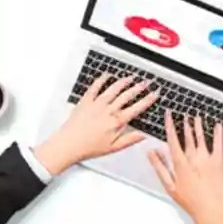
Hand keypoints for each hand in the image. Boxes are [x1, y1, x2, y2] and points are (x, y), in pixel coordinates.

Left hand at [34, 75, 158, 175]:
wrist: (67, 145)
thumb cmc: (88, 147)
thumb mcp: (113, 148)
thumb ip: (130, 139)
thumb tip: (144, 135)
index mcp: (117, 121)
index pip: (137, 107)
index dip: (148, 100)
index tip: (155, 94)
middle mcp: (108, 110)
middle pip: (127, 95)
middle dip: (139, 87)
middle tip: (146, 82)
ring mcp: (97, 104)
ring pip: (113, 89)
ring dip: (123, 82)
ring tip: (131, 77)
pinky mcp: (85, 102)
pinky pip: (94, 88)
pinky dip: (101, 80)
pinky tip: (106, 75)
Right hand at [149, 113, 222, 223]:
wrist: (209, 208)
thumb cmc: (189, 200)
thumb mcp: (169, 185)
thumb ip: (160, 167)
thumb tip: (152, 153)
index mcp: (180, 163)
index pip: (173, 140)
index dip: (170, 126)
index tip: (169, 115)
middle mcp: (194, 158)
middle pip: (188, 136)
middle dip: (185, 124)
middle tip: (183, 113)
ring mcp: (207, 158)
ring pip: (201, 137)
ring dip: (198, 125)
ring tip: (196, 116)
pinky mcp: (219, 161)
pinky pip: (219, 144)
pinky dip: (219, 133)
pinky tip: (218, 125)